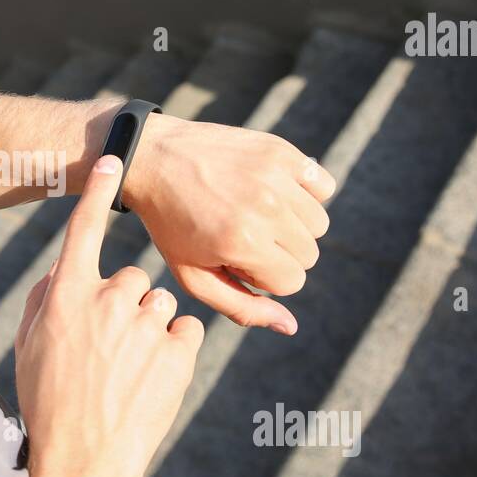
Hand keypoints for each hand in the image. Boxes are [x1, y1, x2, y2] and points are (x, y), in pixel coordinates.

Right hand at [14, 154, 203, 476]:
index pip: (84, 229)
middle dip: (125, 305)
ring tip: (129, 371)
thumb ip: (47, 298)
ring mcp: (147, 323)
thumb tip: (63, 271)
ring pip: (159, 304)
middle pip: (131, 278)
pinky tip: (151, 378)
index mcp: (67, 294)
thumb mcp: (30, 345)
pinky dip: (173, 348)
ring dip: (149, 328)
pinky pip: (183, 329)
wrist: (85, 459)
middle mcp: (109, 299)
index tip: (113, 158)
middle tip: (109, 349)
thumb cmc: (49, 402)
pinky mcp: (180, 348)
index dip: (99, 192)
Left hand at [123, 115, 335, 334]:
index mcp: (243, 242)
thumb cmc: (171, 224)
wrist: (152, 160)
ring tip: (256, 216)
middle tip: (243, 236)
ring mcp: (275, 176)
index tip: (235, 258)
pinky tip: (274, 193)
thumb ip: (242, 307)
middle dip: (279, 254)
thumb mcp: (194, 276)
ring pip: (318, 224)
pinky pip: (323, 187)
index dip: (263, 276)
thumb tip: (290, 325)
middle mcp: (265, 207)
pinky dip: (306, 193)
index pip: (292, 282)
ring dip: (293, 226)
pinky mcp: (281, 151)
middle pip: (308, 255)